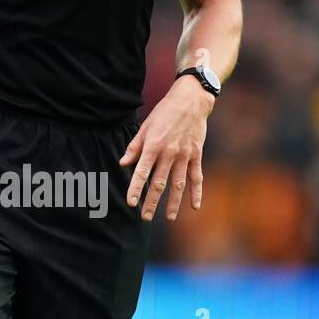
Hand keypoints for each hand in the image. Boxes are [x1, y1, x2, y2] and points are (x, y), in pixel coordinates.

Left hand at [119, 77, 213, 221]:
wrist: (191, 100)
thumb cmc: (165, 112)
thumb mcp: (145, 126)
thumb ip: (135, 147)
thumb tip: (123, 164)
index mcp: (153, 146)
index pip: (142, 172)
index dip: (135, 188)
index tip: (131, 202)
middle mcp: (169, 153)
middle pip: (159, 183)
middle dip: (152, 202)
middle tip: (145, 217)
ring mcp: (184, 156)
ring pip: (178, 184)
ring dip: (173, 203)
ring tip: (169, 218)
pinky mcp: (196, 155)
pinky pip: (196, 177)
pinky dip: (196, 192)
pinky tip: (195, 206)